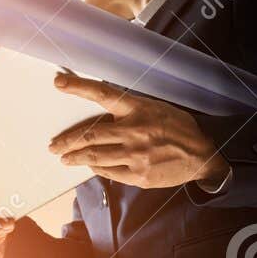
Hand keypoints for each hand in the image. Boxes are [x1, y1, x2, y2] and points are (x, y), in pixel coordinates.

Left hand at [47, 73, 230, 190]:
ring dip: (75, 158)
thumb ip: (129, 113)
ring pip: (94, 156)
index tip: (58, 82)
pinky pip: (109, 172)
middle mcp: (133, 131)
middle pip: (90, 135)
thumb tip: (102, 121)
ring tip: (65, 159)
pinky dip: (97, 168)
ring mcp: (135, 155)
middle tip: (53, 146)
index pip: (103, 93)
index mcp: (137, 109)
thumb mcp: (155, 110)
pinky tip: (91, 166)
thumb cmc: (177, 128)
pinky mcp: (139, 175)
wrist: (203, 154)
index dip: (78, 86)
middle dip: (67, 142)